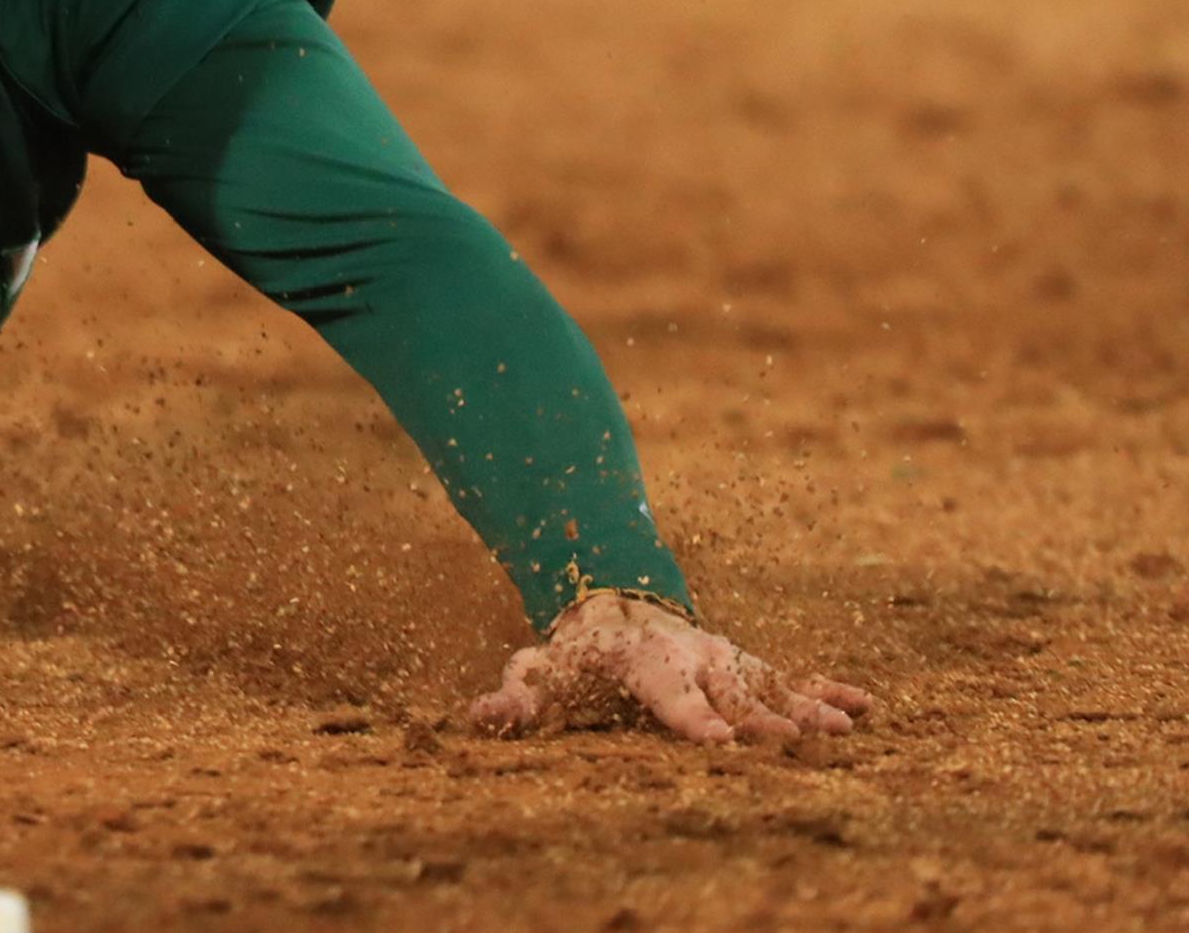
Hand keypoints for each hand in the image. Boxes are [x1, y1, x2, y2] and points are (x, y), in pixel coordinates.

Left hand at [467, 592, 873, 742]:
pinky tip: (865, 704)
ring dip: (806, 707)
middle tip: (791, 742)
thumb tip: (479, 716)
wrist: (612, 603)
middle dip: (759, 719)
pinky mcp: (748, 668)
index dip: (690, 718)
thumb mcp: (539, 670)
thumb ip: (515, 695)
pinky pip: (790, 679)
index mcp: (644, 663)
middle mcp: (693, 658)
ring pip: (770, 686)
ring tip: (844, 728)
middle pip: (729, 694)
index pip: (668, 695)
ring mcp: (726, 662)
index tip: (715, 741)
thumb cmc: (574, 654)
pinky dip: (826, 688)